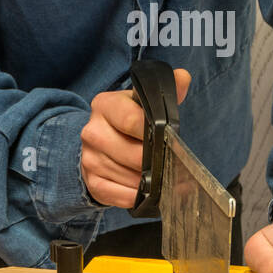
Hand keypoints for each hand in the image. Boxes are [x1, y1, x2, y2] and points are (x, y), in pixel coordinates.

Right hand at [81, 68, 191, 207]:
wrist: (99, 142)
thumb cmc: (127, 121)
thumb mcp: (142, 103)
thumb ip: (165, 92)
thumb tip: (183, 77)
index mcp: (105, 105)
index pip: (132, 120)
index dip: (155, 134)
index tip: (168, 139)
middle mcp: (92, 131)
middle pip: (133, 154)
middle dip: (154, 162)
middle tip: (168, 163)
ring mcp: (89, 158)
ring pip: (129, 177)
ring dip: (147, 180)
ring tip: (157, 176)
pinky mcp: (91, 181)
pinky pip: (118, 195)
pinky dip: (135, 196)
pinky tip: (143, 190)